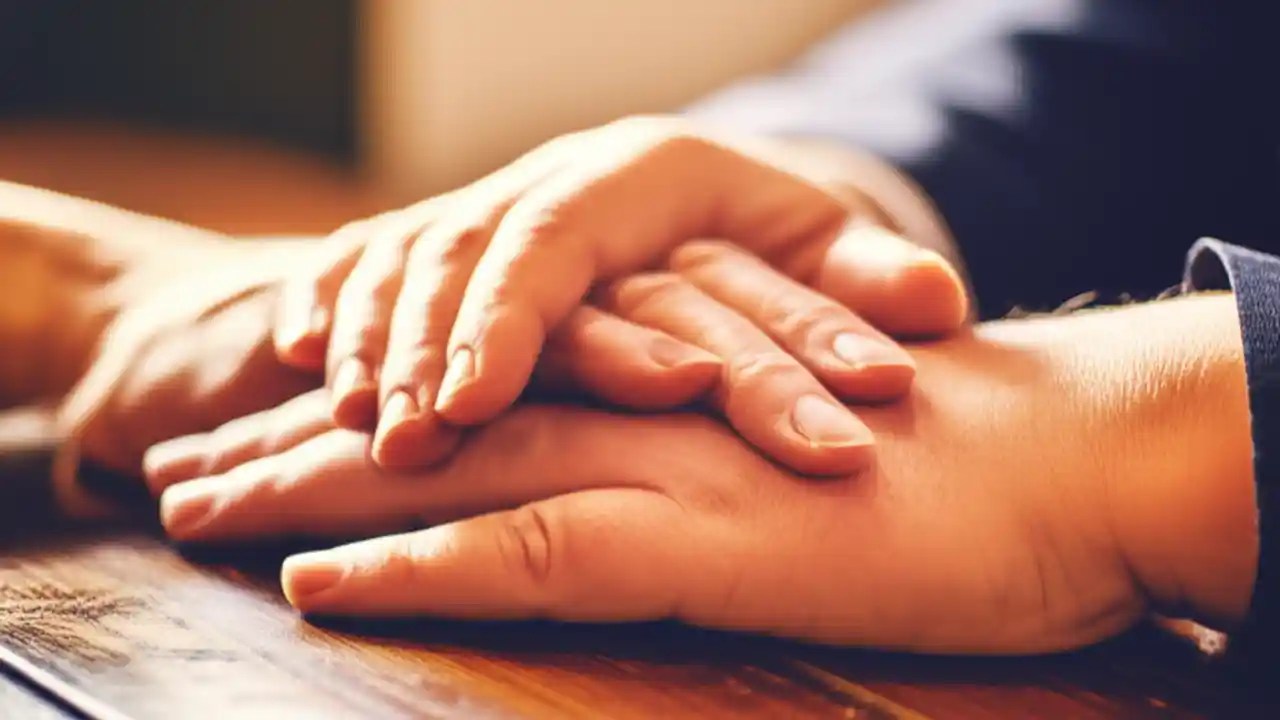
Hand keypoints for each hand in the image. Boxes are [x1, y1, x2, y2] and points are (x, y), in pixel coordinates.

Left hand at [148, 294, 1254, 652]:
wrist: (1068, 462)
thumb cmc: (951, 476)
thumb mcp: (799, 466)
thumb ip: (706, 468)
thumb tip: (628, 509)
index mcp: (656, 393)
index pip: (478, 402)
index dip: (360, 422)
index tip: (258, 444)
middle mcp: (640, 413)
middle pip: (433, 422)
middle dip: (291, 443)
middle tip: (175, 467)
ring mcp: (665, 468)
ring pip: (451, 473)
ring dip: (310, 489)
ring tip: (190, 508)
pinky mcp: (704, 540)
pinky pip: (535, 550)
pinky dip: (423, 561)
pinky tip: (323, 578)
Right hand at [272, 117, 967, 469]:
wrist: (700, 198)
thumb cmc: (759, 236)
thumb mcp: (817, 246)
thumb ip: (861, 281)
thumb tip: (940, 307)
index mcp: (649, 170)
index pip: (564, 233)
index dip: (511, 313)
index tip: (475, 400)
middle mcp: (563, 180)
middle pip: (475, 249)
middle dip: (431, 343)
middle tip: (404, 440)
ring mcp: (503, 204)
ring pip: (414, 256)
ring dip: (377, 339)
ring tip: (349, 423)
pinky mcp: (457, 238)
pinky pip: (375, 256)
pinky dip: (339, 302)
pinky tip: (302, 353)